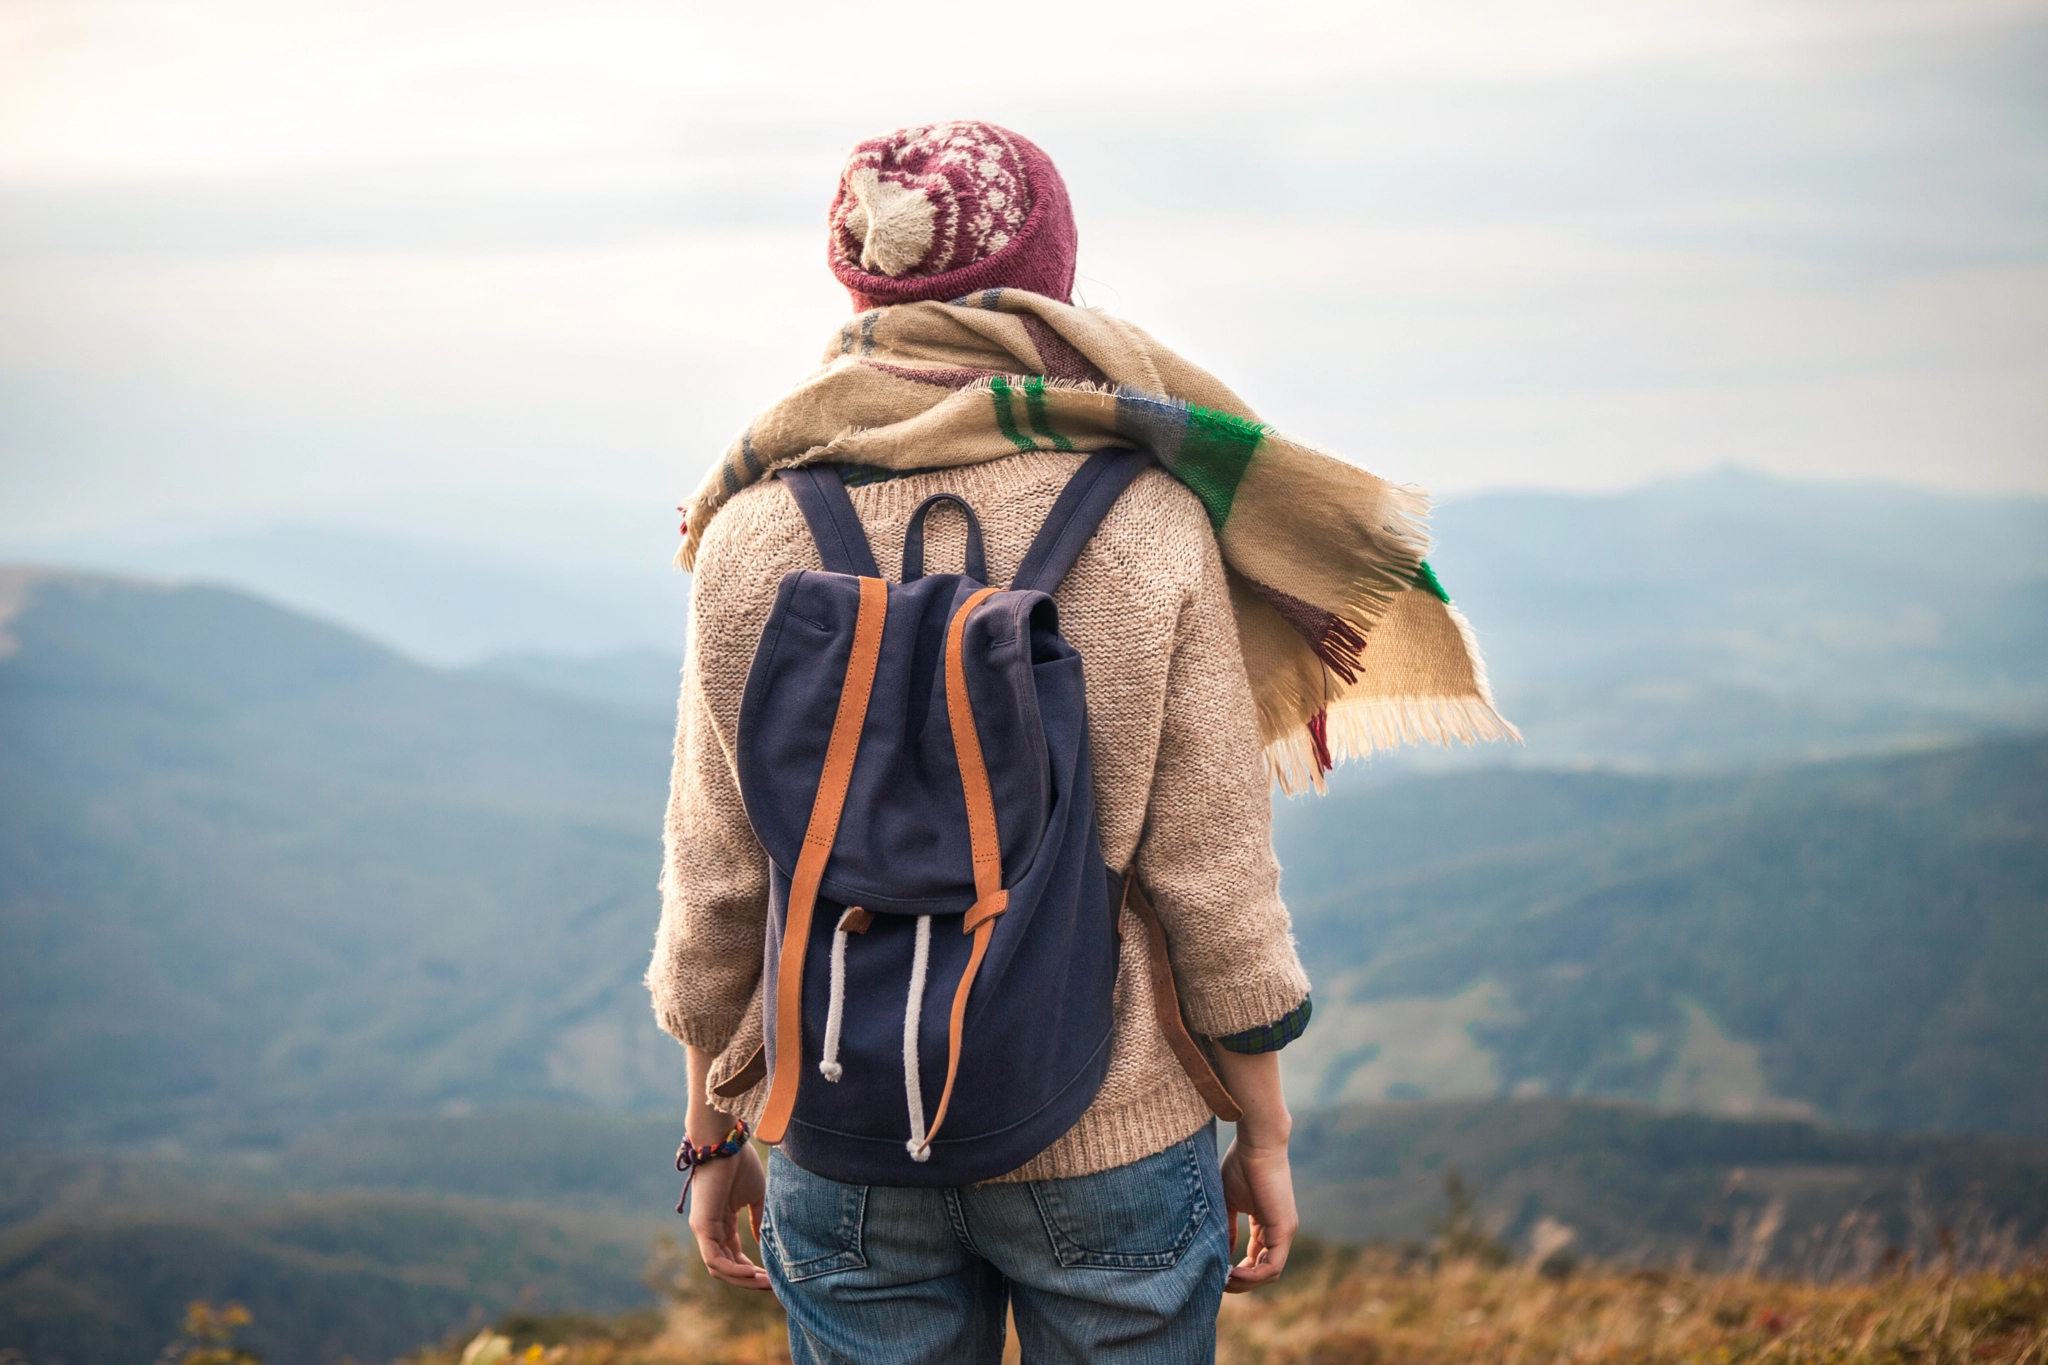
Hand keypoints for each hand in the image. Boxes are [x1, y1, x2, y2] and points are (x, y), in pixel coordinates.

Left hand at [686, 1140, 771, 1290]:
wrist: (726, 1143)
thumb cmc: (741, 1164)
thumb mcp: (755, 1197)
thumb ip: (757, 1221)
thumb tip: (761, 1243)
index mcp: (722, 1223)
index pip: (734, 1256)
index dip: (752, 1270)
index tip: (773, 1276)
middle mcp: (710, 1230)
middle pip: (727, 1267)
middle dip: (749, 1279)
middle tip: (772, 1286)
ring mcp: (704, 1230)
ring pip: (719, 1268)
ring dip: (742, 1280)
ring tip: (765, 1282)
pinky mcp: (702, 1227)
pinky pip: (715, 1259)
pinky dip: (733, 1270)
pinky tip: (752, 1273)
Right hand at [1220, 1133, 1297, 1290]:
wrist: (1256, 1143)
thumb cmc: (1240, 1164)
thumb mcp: (1228, 1202)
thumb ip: (1227, 1228)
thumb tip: (1222, 1253)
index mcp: (1266, 1224)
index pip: (1256, 1259)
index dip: (1237, 1271)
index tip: (1217, 1273)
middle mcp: (1279, 1230)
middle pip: (1263, 1271)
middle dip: (1241, 1282)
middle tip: (1219, 1282)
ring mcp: (1284, 1231)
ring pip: (1269, 1273)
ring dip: (1246, 1282)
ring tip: (1224, 1279)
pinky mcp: (1285, 1229)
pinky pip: (1272, 1266)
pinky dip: (1253, 1276)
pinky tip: (1233, 1273)